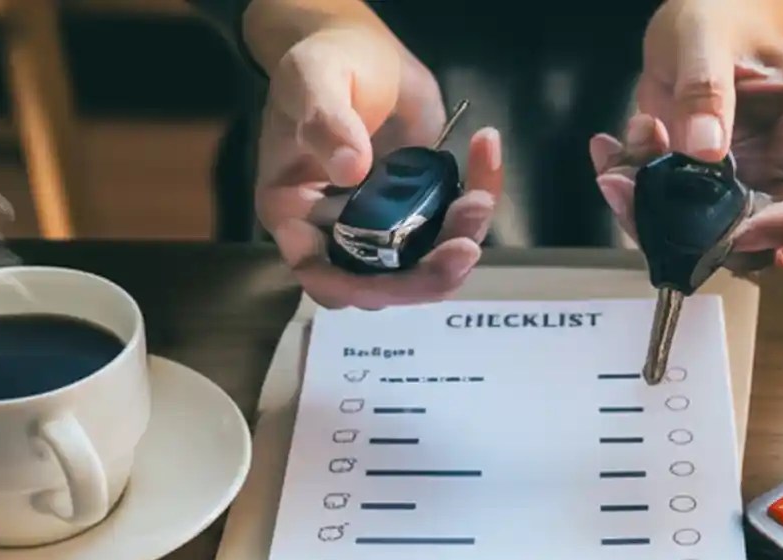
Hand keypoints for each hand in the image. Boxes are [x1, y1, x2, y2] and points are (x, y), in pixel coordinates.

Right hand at [255, 26, 502, 308]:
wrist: (363, 48)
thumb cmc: (322, 63)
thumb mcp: (313, 82)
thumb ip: (327, 125)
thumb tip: (350, 169)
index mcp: (296, 214)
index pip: (322, 276)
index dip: (360, 289)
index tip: (402, 275)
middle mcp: (338, 230)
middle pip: (381, 282)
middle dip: (426, 275)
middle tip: (464, 247)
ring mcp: (385, 222)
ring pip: (426, 261)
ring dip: (460, 239)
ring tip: (480, 198)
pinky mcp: (423, 205)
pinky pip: (455, 220)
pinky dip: (480, 192)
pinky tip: (486, 146)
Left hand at [591, 0, 782, 268]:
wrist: (694, 21)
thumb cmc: (717, 17)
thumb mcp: (704, 36)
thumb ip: (705, 88)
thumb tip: (704, 152)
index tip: (738, 230)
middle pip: (769, 239)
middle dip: (703, 233)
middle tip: (638, 193)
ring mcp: (746, 185)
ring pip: (712, 238)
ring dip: (656, 217)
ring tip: (616, 170)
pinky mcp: (703, 192)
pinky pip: (671, 217)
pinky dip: (633, 198)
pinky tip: (609, 153)